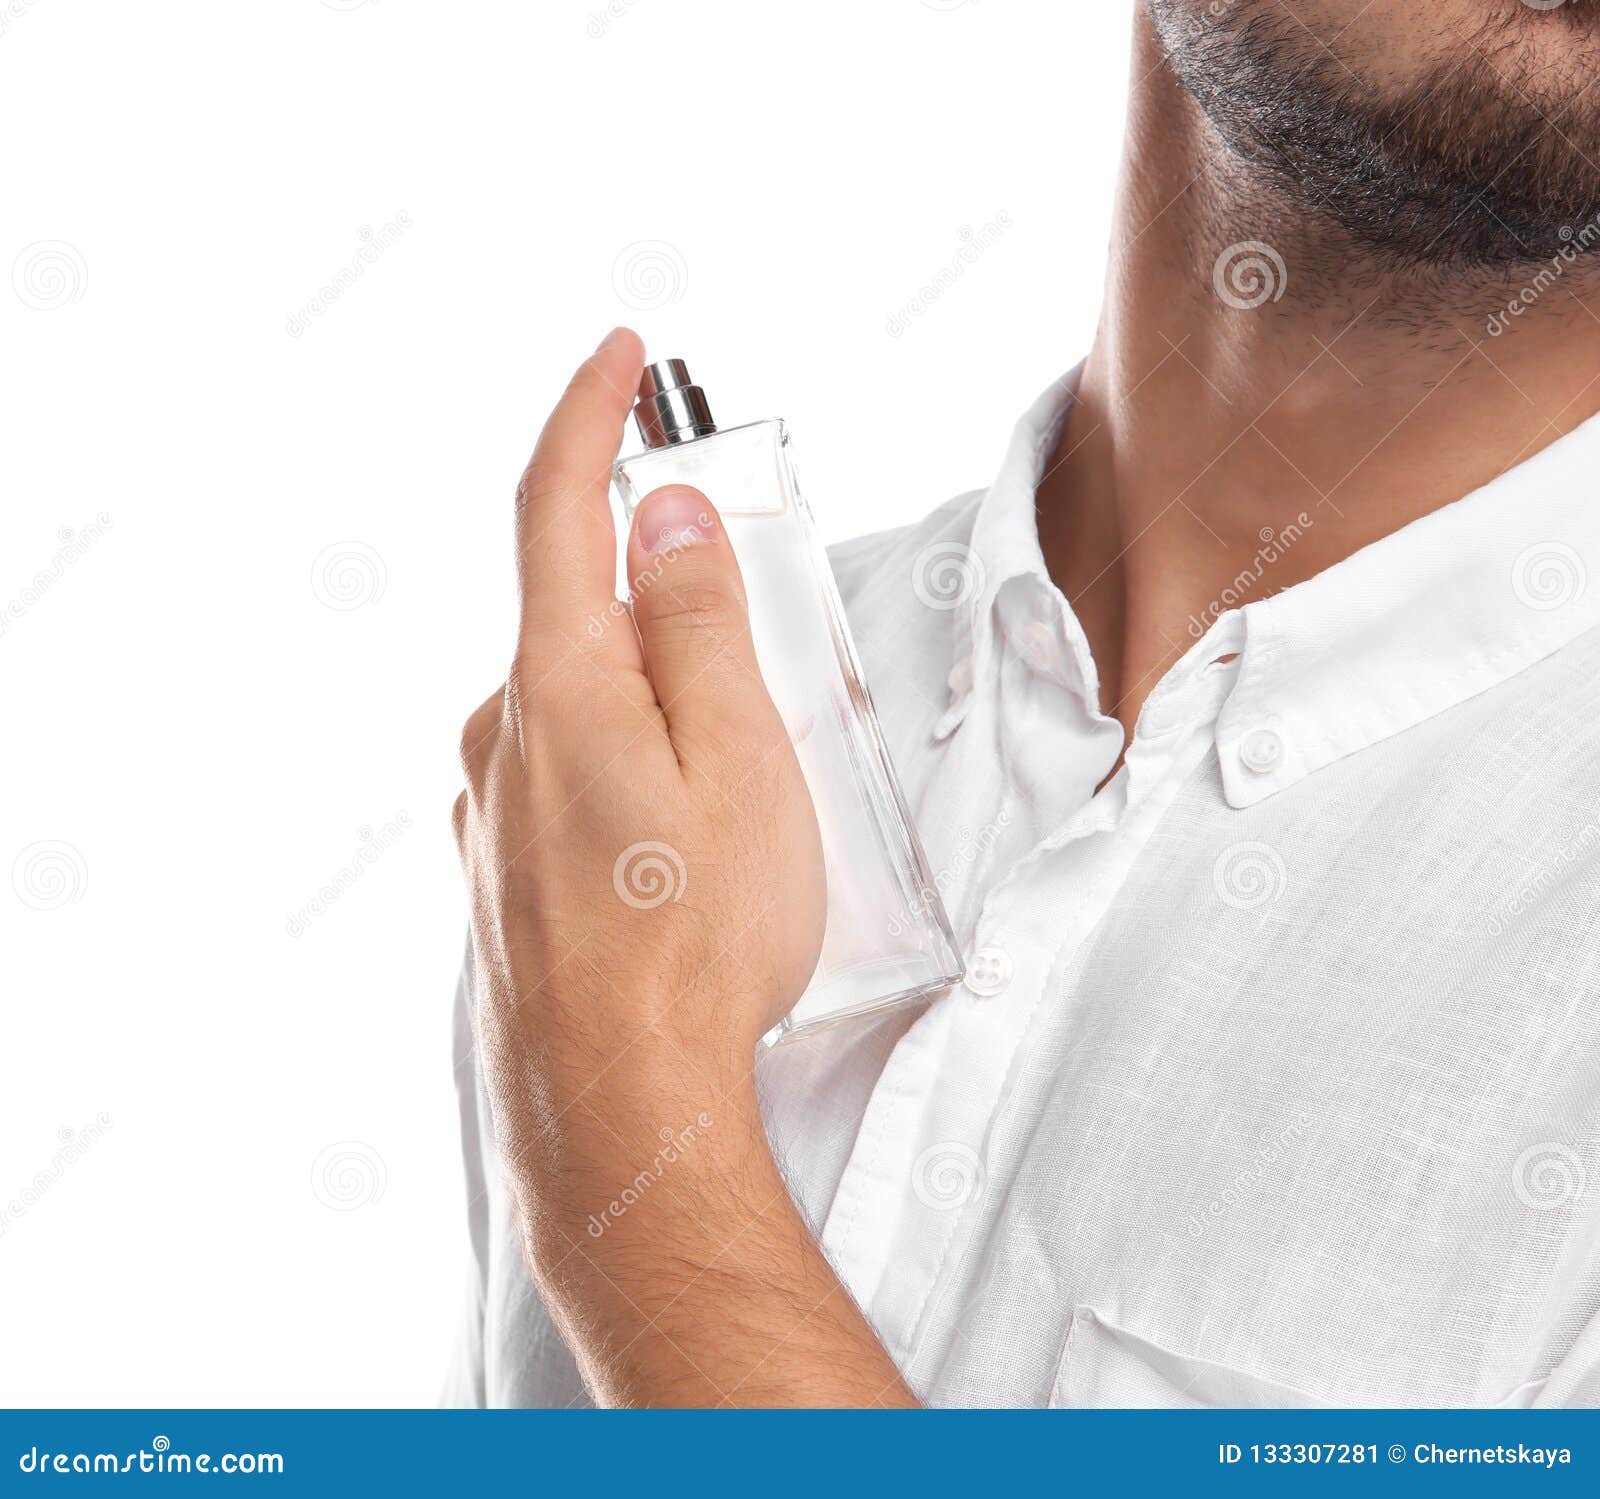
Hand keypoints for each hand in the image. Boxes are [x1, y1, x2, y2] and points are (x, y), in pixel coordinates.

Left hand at [454, 330, 907, 1406]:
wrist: (618, 1109)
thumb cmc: (699, 945)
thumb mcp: (738, 761)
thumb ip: (695, 624)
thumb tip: (662, 516)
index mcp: (559, 686)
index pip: (554, 506)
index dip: (587, 415)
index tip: (619, 356)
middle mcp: (500, 734)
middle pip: (573, 606)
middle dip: (652, 580)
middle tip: (747, 616)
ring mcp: (488, 808)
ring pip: (574, 697)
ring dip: (649, 687)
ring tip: (739, 769)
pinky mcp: (500, 868)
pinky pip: (562, 768)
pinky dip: (622, 754)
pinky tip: (679, 832)